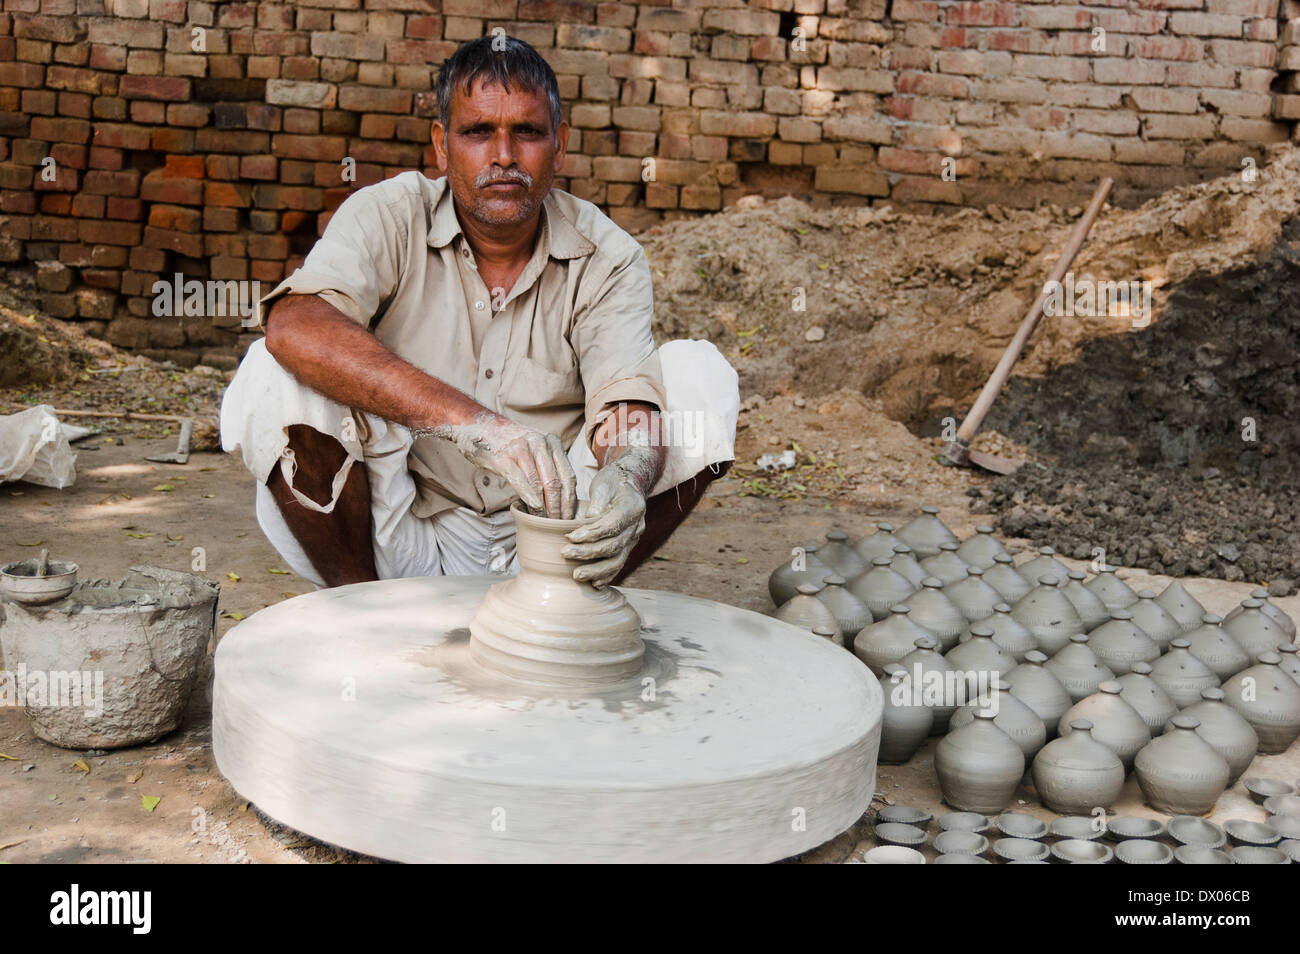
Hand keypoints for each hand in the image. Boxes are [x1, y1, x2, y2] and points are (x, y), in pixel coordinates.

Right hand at [438, 412, 576, 518]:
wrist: (477, 426)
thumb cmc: (508, 444)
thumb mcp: (534, 449)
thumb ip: (548, 467)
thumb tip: (561, 499)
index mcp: (552, 442)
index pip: (569, 476)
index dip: (570, 501)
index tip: (569, 518)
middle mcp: (540, 442)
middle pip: (557, 482)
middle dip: (559, 509)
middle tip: (557, 525)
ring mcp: (521, 448)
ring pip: (540, 484)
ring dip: (544, 508)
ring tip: (545, 522)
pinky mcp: (503, 457)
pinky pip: (520, 480)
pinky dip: (529, 497)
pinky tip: (533, 509)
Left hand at [562, 447, 655, 586]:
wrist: (629, 483)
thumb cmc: (613, 481)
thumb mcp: (604, 483)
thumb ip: (597, 502)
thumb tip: (586, 520)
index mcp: (633, 507)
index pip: (612, 524)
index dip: (592, 533)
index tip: (570, 537)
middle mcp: (637, 526)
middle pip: (614, 545)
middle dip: (588, 553)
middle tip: (565, 554)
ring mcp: (633, 538)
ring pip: (618, 559)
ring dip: (597, 570)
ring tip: (576, 576)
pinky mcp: (627, 546)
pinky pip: (619, 563)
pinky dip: (607, 575)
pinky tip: (594, 584)